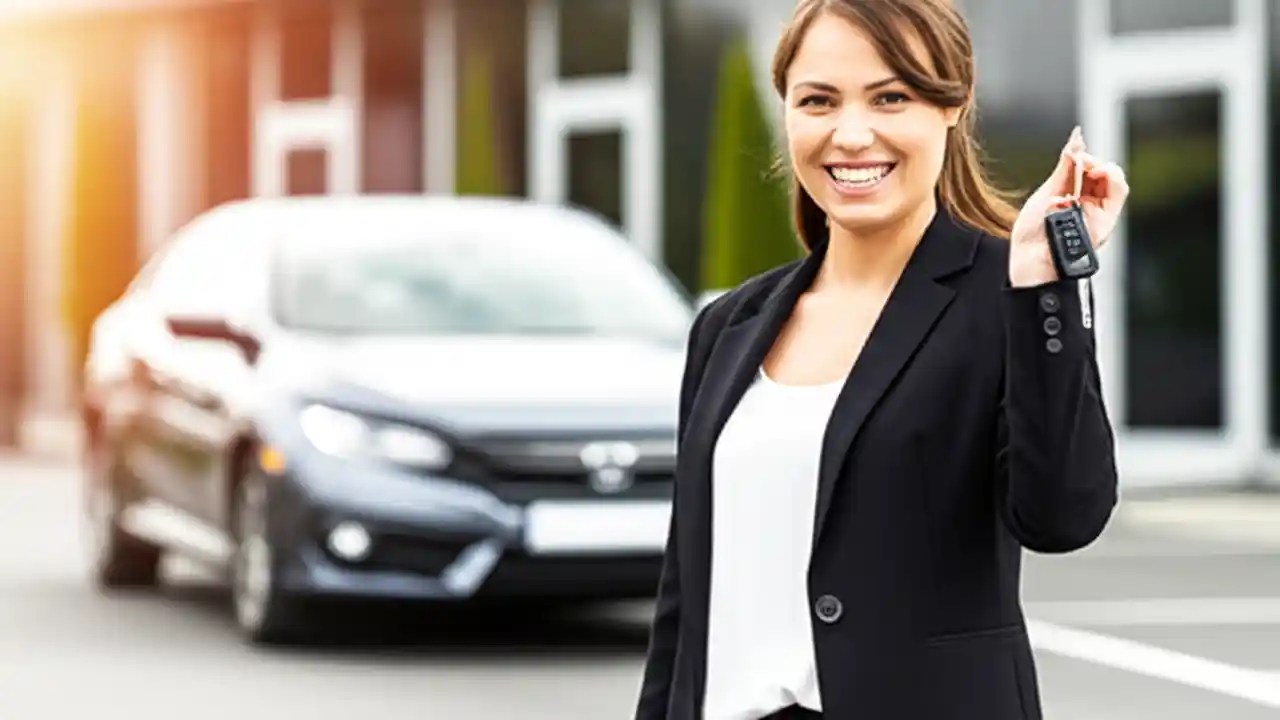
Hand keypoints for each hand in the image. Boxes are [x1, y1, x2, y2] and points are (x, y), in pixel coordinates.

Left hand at [1008, 126, 1130, 285]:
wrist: (1031, 259)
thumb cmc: (1033, 235)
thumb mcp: (1047, 193)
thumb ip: (1065, 168)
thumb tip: (1076, 140)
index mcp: (1072, 197)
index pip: (1087, 169)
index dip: (1082, 156)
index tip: (1073, 151)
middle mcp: (1088, 205)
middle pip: (1103, 173)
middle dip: (1092, 160)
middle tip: (1080, 158)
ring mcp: (1098, 213)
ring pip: (1116, 180)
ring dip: (1104, 166)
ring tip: (1089, 165)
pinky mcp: (1105, 221)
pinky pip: (1119, 192)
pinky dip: (1112, 176)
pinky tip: (1099, 170)